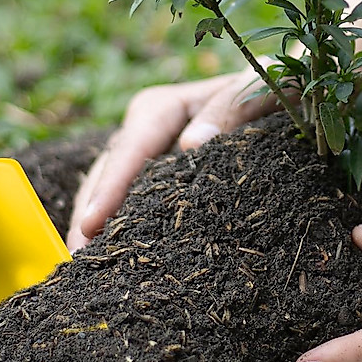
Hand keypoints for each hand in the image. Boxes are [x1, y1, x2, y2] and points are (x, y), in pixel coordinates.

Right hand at [68, 69, 274, 248]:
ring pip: (111, 193)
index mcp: (160, 108)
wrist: (283, 96)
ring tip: (86, 271)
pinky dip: (121, 230)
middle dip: (89, 217)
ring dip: (98, 229)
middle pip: (107, 176)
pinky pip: (133, 205)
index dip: (108, 188)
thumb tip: (191, 144)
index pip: (128, 149)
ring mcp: (148, 158)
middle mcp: (145, 132)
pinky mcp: (159, 180)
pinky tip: (117, 263)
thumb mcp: (259, 90)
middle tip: (78, 264)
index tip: (90, 224)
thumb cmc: (272, 90)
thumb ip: (231, 107)